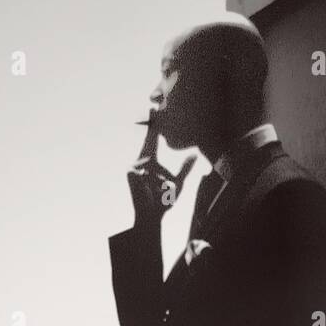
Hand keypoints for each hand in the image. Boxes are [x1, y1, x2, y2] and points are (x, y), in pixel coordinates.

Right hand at [127, 113, 196, 230]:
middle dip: (151, 128)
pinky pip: (151, 174)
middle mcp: (140, 161)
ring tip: (158, 192)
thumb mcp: (178, 183)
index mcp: (150, 160)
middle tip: (155, 118)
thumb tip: (193, 153)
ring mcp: (134, 167)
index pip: (152, 139)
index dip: (153, 124)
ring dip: (163, 182)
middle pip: (149, 143)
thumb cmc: (163, 202)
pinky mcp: (131, 173)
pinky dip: (157, 185)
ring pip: (156, 167)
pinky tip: (151, 192)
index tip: (154, 108)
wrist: (152, 216)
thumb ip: (184, 168)